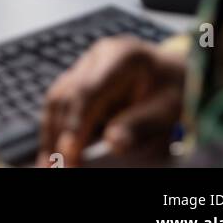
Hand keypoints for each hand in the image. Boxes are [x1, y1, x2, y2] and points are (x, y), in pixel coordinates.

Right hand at [39, 36, 186, 167]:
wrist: (173, 74)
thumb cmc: (172, 92)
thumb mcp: (167, 110)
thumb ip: (141, 126)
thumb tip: (113, 144)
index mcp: (123, 56)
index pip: (89, 90)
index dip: (75, 122)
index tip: (69, 152)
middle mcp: (98, 56)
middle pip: (67, 94)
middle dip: (61, 134)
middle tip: (60, 167)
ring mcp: (86, 65)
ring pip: (57, 98)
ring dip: (51, 132)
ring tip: (50, 164)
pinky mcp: (79, 79)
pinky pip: (60, 104)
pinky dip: (55, 129)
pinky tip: (53, 152)